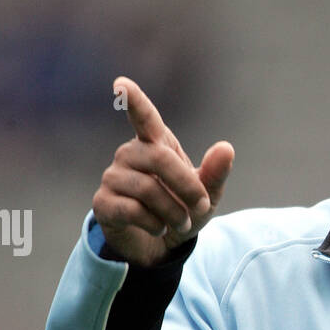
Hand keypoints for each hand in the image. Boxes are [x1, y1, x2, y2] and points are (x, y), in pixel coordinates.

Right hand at [92, 76, 234, 266]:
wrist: (159, 245)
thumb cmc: (182, 210)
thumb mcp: (207, 196)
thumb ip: (215, 173)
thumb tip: (226, 147)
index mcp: (155, 145)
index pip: (143, 116)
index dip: (134, 100)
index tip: (121, 84)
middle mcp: (130, 155)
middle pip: (159, 158)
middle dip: (187, 186)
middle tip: (201, 207)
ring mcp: (113, 178)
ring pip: (147, 189)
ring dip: (175, 212)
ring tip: (182, 223)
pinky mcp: (103, 203)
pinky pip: (132, 210)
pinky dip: (155, 224)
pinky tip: (159, 228)